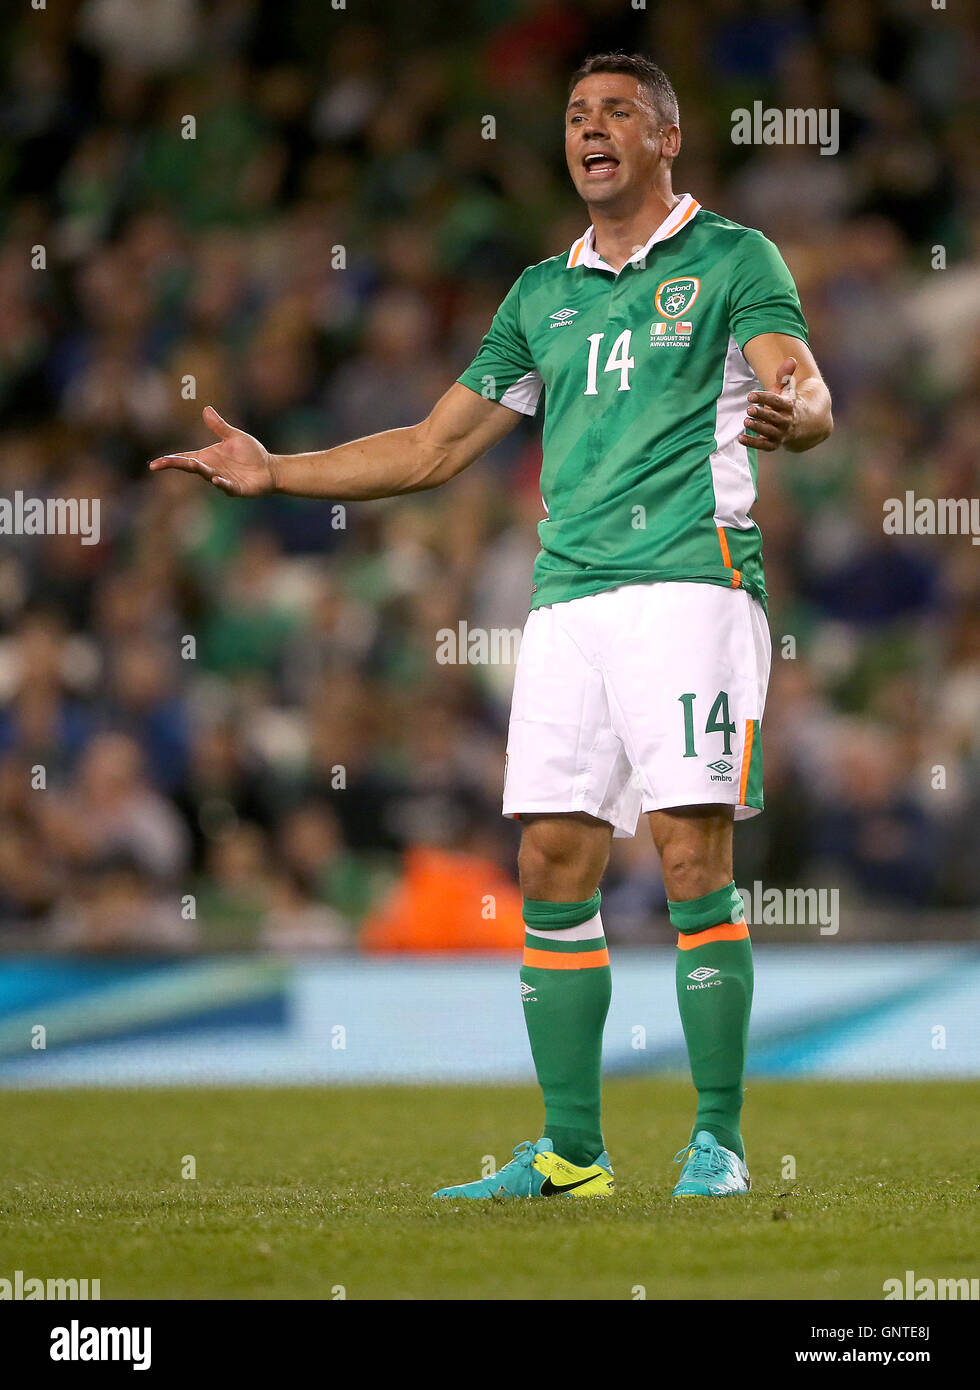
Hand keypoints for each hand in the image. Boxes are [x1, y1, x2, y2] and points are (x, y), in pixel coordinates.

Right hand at [148, 407, 275, 495]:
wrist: (270, 468)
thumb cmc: (251, 453)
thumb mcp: (234, 436)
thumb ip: (219, 426)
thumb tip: (206, 409)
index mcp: (207, 457)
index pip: (184, 459)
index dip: (170, 461)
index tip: (154, 464)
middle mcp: (211, 469)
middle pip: (190, 467)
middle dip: (176, 465)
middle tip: (161, 464)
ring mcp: (222, 480)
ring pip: (207, 476)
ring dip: (201, 471)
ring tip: (194, 464)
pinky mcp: (236, 488)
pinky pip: (226, 487)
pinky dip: (221, 483)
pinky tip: (217, 479)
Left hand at [737, 356, 796, 452]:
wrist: (805, 426)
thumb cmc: (790, 404)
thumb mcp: (788, 390)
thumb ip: (785, 375)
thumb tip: (791, 358)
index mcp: (791, 407)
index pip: (777, 401)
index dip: (764, 398)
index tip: (750, 395)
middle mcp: (787, 422)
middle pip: (774, 418)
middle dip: (762, 414)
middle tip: (749, 409)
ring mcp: (781, 434)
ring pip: (770, 432)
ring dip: (758, 428)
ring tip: (746, 421)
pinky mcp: (774, 444)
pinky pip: (765, 446)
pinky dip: (753, 443)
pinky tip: (741, 438)